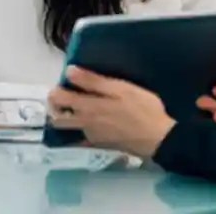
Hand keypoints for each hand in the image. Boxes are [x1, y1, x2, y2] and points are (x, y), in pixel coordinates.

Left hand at [46, 66, 174, 158]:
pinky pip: (83, 140)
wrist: (160, 138)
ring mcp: (92, 137)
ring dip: (67, 119)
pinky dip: (80, 134)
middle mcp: (85, 123)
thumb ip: (93, 81)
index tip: (63, 83)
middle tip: (63, 97)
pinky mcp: (102, 145)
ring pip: (70, 129)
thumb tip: (69, 71)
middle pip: (58, 119)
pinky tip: (90, 126)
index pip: (59, 99)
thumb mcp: (120, 88)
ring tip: (76, 109)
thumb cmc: (142, 108)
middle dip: (55, 108)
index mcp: (88, 107)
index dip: (55, 90)